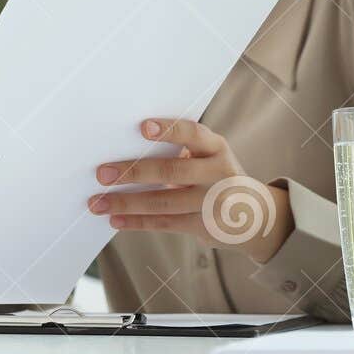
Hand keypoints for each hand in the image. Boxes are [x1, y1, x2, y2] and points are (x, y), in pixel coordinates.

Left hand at [86, 118, 293, 263]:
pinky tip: (115, 220)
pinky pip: (164, 223)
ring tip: (97, 203)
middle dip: (133, 171)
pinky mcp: (205, 226)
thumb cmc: (216, 175)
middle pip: (172, 171)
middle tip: (102, 173)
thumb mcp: (209, 156)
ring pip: (164, 202)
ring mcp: (213, 202)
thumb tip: (125, 147)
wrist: (256, 214)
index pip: (193, 134)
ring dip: (126, 203)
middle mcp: (218, 173)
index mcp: (216, 148)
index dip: (168, 130)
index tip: (142, 127)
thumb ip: (180, 150)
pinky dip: (137, 222)